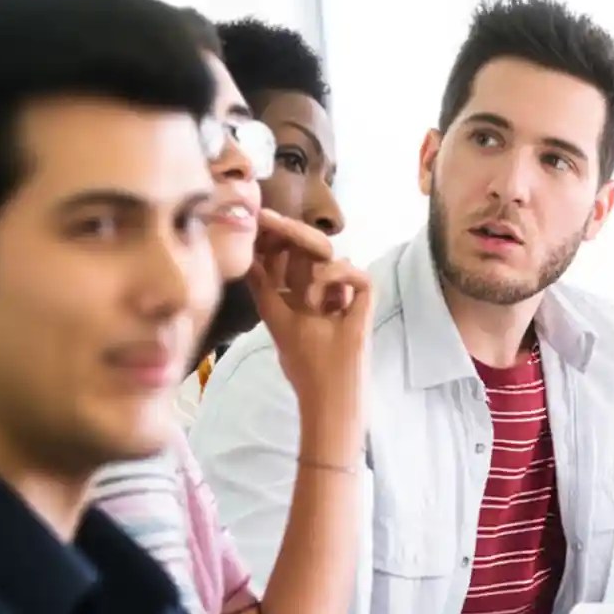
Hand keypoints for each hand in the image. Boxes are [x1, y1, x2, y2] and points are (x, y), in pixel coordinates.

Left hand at [245, 209, 372, 434]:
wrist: (333, 396)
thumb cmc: (305, 364)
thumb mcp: (275, 318)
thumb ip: (263, 285)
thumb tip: (249, 253)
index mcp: (297, 291)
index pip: (285, 255)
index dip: (271, 237)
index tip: (256, 217)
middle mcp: (322, 287)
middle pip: (306, 248)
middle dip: (287, 232)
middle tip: (269, 217)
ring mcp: (344, 292)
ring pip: (329, 253)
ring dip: (310, 256)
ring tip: (302, 274)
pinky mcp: (364, 300)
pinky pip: (354, 272)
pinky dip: (338, 276)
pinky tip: (327, 292)